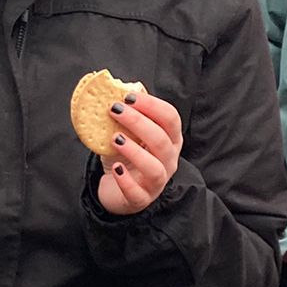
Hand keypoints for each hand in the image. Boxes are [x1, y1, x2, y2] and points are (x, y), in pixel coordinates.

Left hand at [95, 89, 183, 215]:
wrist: (117, 191)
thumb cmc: (125, 157)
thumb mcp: (126, 133)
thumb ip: (127, 114)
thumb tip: (118, 86)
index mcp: (170, 140)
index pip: (171, 118)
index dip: (152, 105)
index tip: (128, 97)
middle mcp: (169, 160)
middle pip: (162, 140)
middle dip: (139, 122)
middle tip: (115, 110)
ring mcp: (157, 182)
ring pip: (155, 167)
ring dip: (134, 151)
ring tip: (115, 138)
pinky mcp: (141, 199)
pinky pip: (137, 192)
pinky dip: (126, 181)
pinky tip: (115, 169)